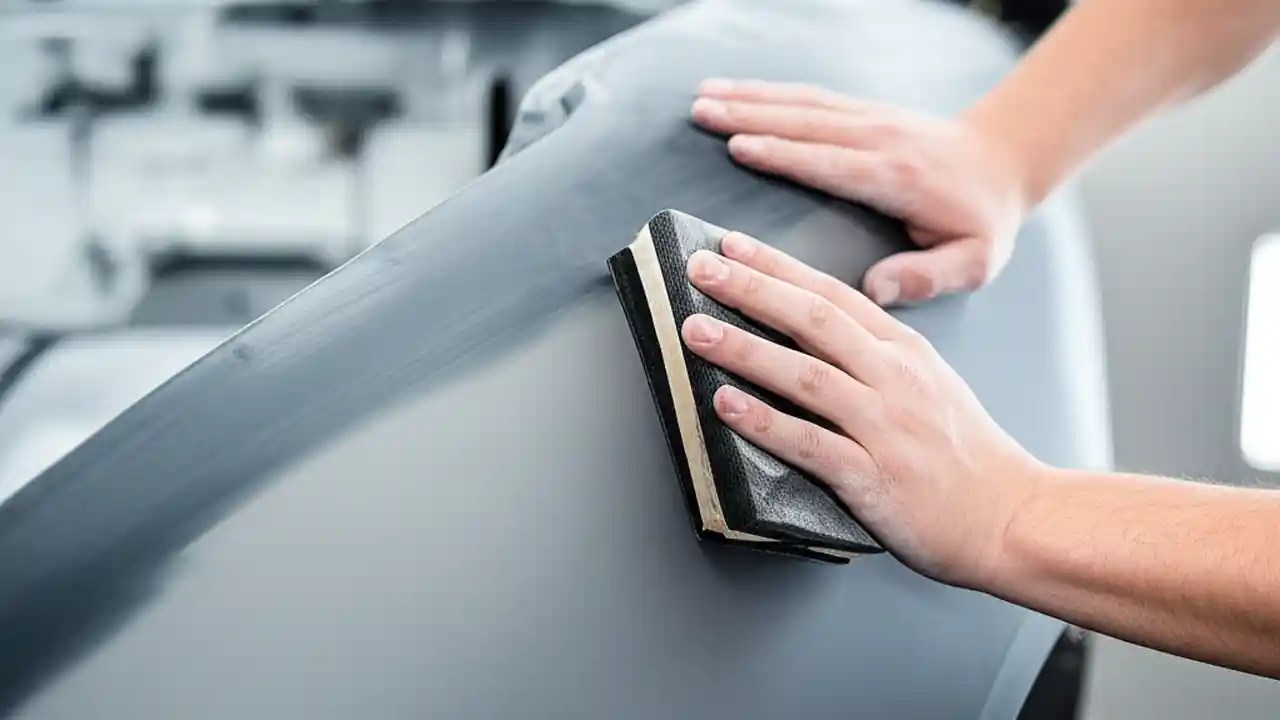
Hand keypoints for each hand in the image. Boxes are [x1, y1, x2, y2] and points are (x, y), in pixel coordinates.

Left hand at [680, 232, 1043, 587]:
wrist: (1010, 515)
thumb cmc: (963, 455)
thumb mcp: (929, 384)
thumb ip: (875, 356)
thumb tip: (808, 336)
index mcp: (904, 351)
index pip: (833, 294)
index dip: (778, 268)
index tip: (732, 247)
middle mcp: (894, 378)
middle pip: (813, 319)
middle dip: (752, 289)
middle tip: (700, 269)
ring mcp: (885, 426)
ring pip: (806, 375)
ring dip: (745, 349)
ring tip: (696, 331)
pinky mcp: (874, 477)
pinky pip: (810, 444)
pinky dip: (765, 421)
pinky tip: (726, 406)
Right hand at [692, 78, 1028, 305]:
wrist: (1006, 162)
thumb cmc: (982, 222)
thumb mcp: (973, 262)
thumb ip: (927, 276)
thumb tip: (875, 289)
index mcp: (897, 179)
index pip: (832, 163)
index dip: (785, 155)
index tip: (739, 147)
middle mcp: (879, 139)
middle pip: (805, 123)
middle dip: (750, 116)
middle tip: (701, 113)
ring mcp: (871, 119)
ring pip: (802, 104)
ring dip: (750, 98)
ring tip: (702, 98)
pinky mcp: (863, 112)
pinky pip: (810, 98)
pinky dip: (768, 93)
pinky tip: (735, 92)